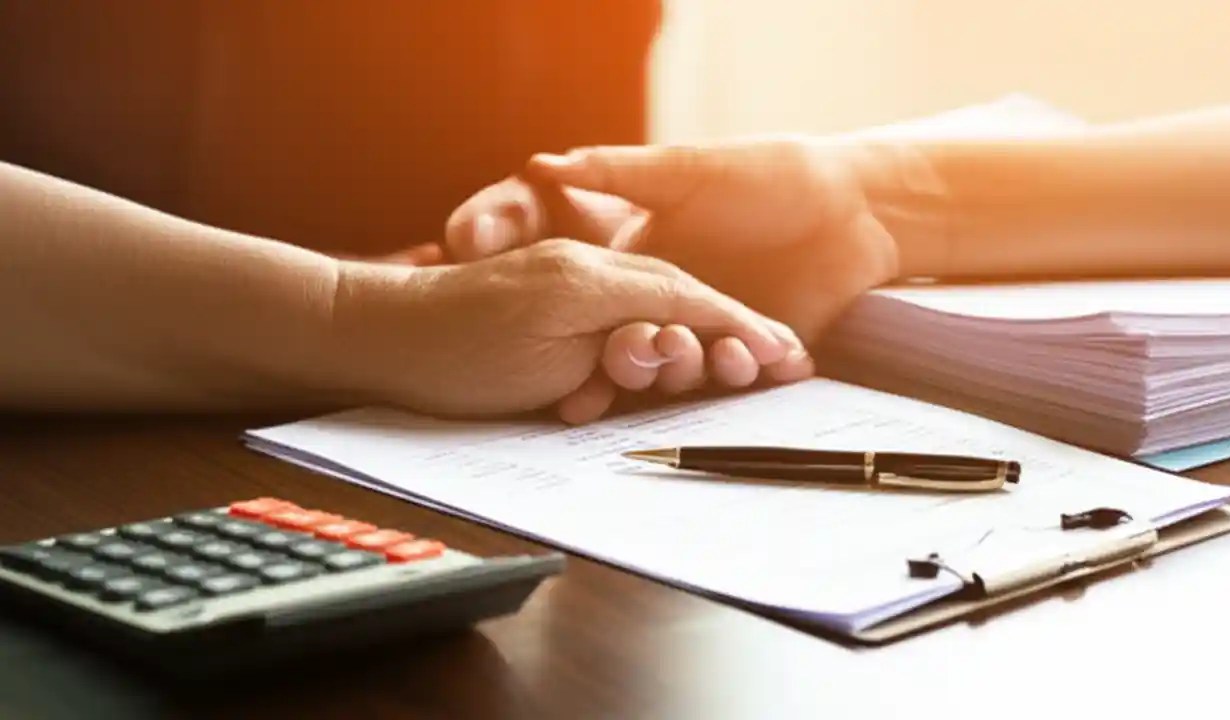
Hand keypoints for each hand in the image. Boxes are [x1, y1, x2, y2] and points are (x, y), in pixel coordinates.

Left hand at [329, 239, 812, 422]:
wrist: (379, 338)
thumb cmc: (455, 351)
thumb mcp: (552, 352)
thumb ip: (620, 336)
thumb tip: (672, 337)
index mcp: (595, 277)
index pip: (686, 299)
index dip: (737, 326)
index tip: (784, 351)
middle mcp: (587, 273)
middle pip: (678, 298)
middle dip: (728, 329)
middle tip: (778, 359)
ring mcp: (566, 287)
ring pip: (651, 308)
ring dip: (693, 337)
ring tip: (735, 362)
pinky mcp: (548, 309)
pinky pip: (614, 318)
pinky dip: (648, 338)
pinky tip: (663, 355)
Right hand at [436, 139, 917, 341]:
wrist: (855, 204)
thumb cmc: (766, 174)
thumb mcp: (684, 170)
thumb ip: (615, 171)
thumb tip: (541, 162)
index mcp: (647, 263)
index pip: (609, 307)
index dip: (595, 337)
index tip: (582, 367)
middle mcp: (677, 305)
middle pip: (646, 344)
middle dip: (646, 359)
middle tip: (655, 358)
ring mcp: (720, 333)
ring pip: (696, 365)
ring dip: (701, 370)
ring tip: (724, 361)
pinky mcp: (763, 354)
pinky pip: (749, 375)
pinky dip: (754, 378)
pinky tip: (762, 373)